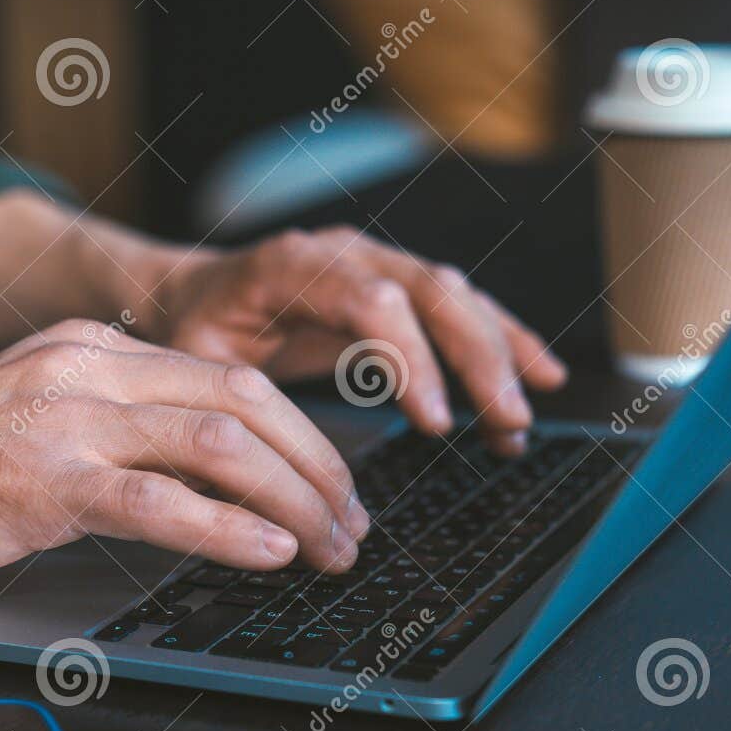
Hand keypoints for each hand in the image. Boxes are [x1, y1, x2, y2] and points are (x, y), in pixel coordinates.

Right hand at [0, 320, 368, 595]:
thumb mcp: (34, 428)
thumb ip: (112, 436)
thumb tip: (202, 486)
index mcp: (91, 353)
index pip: (231, 379)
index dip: (303, 437)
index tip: (335, 489)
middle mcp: (87, 370)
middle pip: (246, 402)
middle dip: (319, 469)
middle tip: (353, 526)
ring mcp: (64, 420)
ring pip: (219, 443)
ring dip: (294, 502)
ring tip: (331, 549)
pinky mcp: (40, 481)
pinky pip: (158, 499)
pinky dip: (227, 529)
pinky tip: (269, 554)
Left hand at [148, 227, 566, 454]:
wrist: (191, 293)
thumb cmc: (193, 334)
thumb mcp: (196, 367)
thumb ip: (231, 406)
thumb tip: (263, 477)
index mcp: (292, 265)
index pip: (372, 301)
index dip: (412, 360)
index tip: (435, 423)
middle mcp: (345, 252)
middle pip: (431, 291)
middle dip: (479, 359)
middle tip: (507, 421)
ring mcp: (377, 260)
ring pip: (457, 296)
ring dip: (499, 356)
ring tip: (521, 419)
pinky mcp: (398, 282)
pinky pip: (461, 306)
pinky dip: (503, 340)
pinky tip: (540, 375)